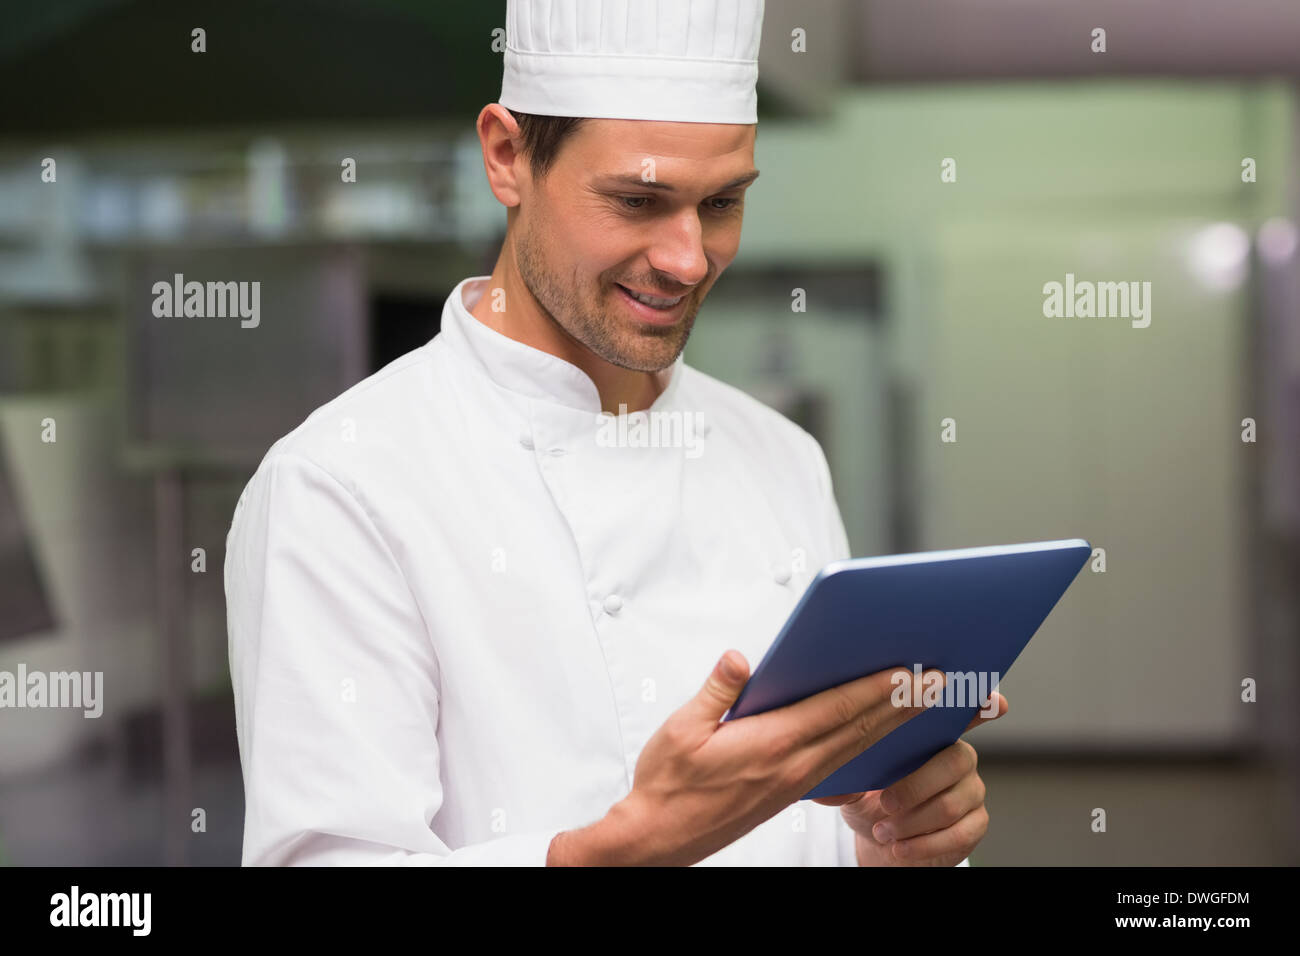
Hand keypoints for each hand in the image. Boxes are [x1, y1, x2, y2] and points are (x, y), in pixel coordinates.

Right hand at [552, 652, 943, 864]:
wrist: (660, 837)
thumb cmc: (667, 783)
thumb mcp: (681, 729)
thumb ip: (717, 691)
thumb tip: (740, 660)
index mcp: (771, 744)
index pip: (837, 709)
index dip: (877, 688)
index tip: (909, 670)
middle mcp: (793, 765)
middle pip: (859, 728)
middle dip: (902, 703)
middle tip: (940, 682)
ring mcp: (796, 783)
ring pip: (856, 748)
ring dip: (892, 724)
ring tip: (922, 703)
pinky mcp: (791, 793)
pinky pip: (840, 765)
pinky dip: (866, 747)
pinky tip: (878, 737)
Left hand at [812, 693, 1007, 866]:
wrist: (881, 839)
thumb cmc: (869, 800)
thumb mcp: (853, 783)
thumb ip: (847, 773)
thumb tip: (829, 781)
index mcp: (931, 735)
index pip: (962, 713)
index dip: (981, 706)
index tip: (993, 700)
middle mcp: (959, 757)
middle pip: (954, 762)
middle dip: (916, 786)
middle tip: (885, 804)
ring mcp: (972, 790)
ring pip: (950, 804)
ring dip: (911, 822)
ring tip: (882, 831)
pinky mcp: (976, 823)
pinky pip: (957, 834)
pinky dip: (923, 845)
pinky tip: (900, 848)